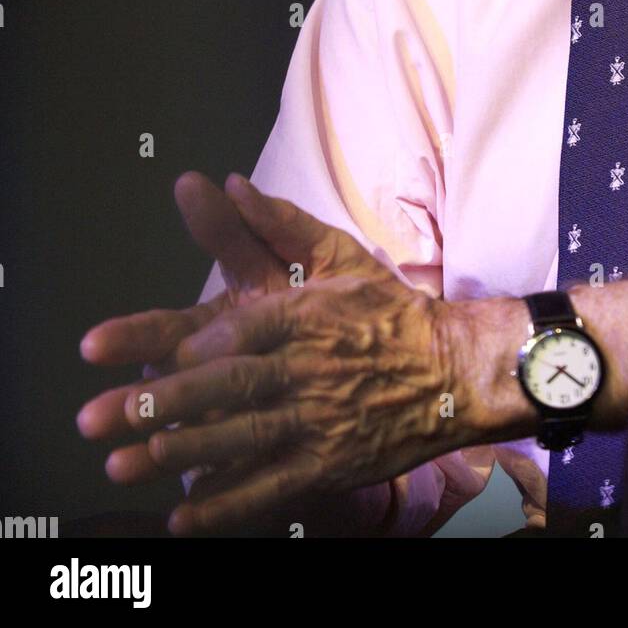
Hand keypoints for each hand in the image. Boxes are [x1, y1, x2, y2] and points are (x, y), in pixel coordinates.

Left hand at [78, 173, 396, 532]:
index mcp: (307, 313)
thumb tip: (231, 182)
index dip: (206, 341)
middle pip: (233, 384)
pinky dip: (226, 504)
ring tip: (128, 460)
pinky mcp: (327, 464)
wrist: (451, 371)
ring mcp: (318, 420)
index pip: (251, 325)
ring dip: (182, 452)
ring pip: (244, 436)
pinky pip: (271, 486)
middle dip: (166, 400)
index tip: (163, 353)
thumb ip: (279, 222)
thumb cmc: (385, 310)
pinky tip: (183, 514)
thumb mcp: (338, 255)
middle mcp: (309, 367)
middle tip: (106, 413)